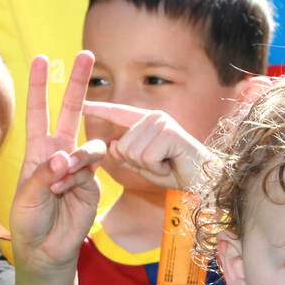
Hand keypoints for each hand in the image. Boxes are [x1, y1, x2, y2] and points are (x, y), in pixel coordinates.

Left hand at [8, 53, 105, 272]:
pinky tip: (63, 192)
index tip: (40, 59)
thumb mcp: (26, 197)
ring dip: (73, 160)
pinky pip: (89, 171)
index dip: (39, 86)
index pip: (39, 111)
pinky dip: (75, 180)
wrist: (45, 251)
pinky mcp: (92, 185)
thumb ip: (43, 174)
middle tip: (85, 54)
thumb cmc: (29, 223)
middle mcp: (59, 154)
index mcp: (37, 152)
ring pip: (86, 147)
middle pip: (71, 112)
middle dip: (78, 83)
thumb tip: (64, 155)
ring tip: (59, 176)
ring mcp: (78, 168)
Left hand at [82, 102, 208, 189]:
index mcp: (146, 122)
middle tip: (159, 164)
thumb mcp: (143, 166)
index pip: (118, 113)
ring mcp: (162, 123)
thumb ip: (125, 156)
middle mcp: (153, 117)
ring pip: (133, 152)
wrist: (203, 180)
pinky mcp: (169, 133)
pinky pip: (146, 157)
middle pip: (123, 145)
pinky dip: (157, 169)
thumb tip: (112, 144)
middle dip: (138, 163)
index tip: (82, 104)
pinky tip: (170, 165)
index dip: (100, 109)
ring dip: (148, 167)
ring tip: (165, 164)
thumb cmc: (174, 172)